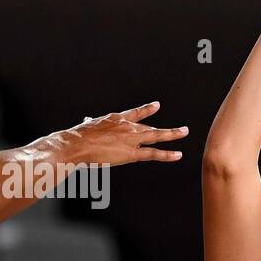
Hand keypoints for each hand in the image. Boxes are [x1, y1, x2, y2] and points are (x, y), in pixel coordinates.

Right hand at [63, 101, 187, 165]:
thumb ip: (91, 123)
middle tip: (180, 128)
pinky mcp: (131, 153)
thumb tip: (88, 119)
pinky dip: (167, 155)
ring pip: (156, 135)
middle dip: (164, 129)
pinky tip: (178, 155)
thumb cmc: (77, 137)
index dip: (146, 110)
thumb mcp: (86, 126)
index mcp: (115, 119)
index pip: (134, 114)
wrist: (76, 144)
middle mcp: (127, 126)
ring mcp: (131, 139)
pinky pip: (153, 154)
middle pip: (149, 127)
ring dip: (172, 134)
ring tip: (184, 132)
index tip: (156, 106)